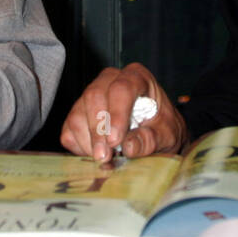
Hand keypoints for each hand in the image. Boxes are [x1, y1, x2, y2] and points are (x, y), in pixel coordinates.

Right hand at [60, 62, 186, 162]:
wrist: (155, 132)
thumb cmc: (162, 128)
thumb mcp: (168, 135)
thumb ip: (152, 139)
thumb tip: (129, 147)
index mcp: (137, 77)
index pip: (122, 88)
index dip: (116, 114)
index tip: (115, 140)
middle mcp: (110, 80)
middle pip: (94, 96)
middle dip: (98, 130)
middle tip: (106, 156)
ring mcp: (91, 94)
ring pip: (78, 113)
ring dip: (88, 141)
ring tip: (104, 159)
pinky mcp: (78, 113)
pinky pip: (69, 128)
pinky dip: (79, 146)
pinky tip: (97, 153)